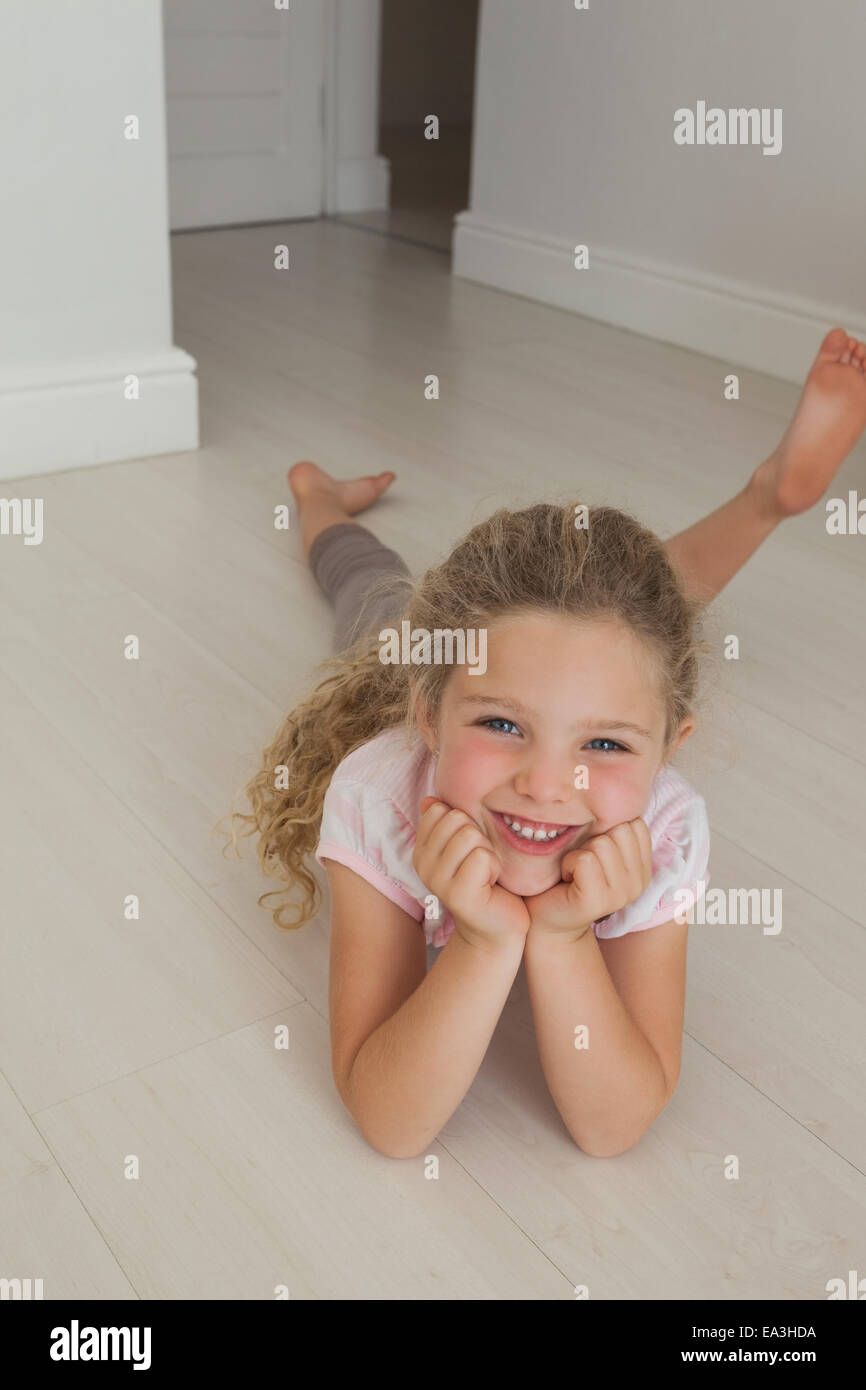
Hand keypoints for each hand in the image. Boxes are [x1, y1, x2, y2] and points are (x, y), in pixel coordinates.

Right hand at [413, 796, 530, 949]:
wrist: (497, 927)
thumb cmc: (485, 881)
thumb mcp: (465, 847)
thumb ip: (446, 824)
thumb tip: (430, 800)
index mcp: (422, 851)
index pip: (440, 810)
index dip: (465, 823)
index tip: (469, 849)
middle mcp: (423, 865)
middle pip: (456, 818)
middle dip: (478, 836)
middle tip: (480, 863)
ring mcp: (437, 881)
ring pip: (469, 835)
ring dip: (488, 852)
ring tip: (486, 873)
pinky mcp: (457, 895)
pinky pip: (480, 856)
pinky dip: (493, 867)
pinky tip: (490, 885)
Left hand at [524, 818, 652, 943]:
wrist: (548, 917)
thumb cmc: (571, 876)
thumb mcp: (599, 849)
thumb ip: (614, 828)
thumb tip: (616, 786)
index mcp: (643, 867)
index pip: (635, 823)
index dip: (608, 828)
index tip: (595, 851)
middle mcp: (639, 882)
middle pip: (619, 830)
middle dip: (593, 839)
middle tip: (583, 864)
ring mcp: (621, 894)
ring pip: (602, 844)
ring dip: (579, 853)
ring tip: (574, 872)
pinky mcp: (597, 901)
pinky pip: (584, 860)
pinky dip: (568, 863)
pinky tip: (567, 879)